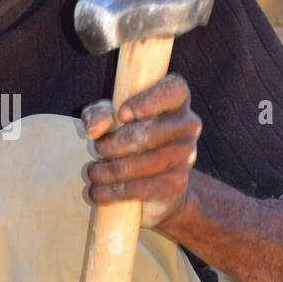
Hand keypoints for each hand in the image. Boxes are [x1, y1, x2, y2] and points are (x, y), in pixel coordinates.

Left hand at [82, 74, 201, 229]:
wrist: (153, 182)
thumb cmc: (128, 136)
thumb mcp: (110, 118)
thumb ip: (99, 114)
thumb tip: (95, 129)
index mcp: (176, 99)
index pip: (173, 89)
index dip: (147, 100)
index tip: (122, 114)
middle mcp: (188, 124)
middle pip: (146, 134)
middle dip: (112, 145)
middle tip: (98, 149)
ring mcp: (186, 155)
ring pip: (140, 164)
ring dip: (107, 170)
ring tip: (94, 172)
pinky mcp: (177, 183)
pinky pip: (140, 188)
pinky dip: (112, 191)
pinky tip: (98, 191)